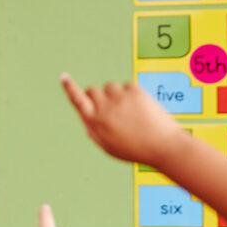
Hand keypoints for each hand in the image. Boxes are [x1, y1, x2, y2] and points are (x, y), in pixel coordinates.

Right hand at [61, 74, 186, 167]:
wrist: (163, 146)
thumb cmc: (135, 149)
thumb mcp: (109, 146)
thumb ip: (93, 131)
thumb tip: (84, 117)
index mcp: (94, 122)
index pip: (77, 100)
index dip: (69, 87)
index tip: (64, 76)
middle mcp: (104, 108)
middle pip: (92, 90)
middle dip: (98, 96)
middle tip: (111, 108)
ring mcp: (119, 98)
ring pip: (110, 86)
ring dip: (115, 94)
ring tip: (129, 111)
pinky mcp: (135, 92)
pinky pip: (127, 86)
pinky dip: (131, 94)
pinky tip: (141, 109)